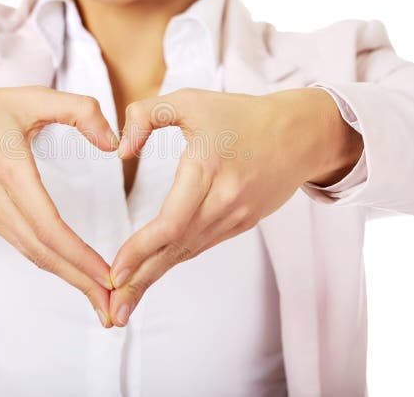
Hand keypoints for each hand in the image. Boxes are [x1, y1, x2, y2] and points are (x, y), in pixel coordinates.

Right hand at [0, 82, 120, 326]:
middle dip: (81, 283)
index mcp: (10, 172)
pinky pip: (24, 246)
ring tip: (101, 300)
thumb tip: (113, 143)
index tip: (110, 276)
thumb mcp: (29, 97)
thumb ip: (79, 110)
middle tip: (115, 309)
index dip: (80, 256)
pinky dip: (52, 264)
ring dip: (69, 279)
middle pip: (44, 254)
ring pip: (34, 255)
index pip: (49, 227)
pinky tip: (73, 272)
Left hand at [106, 87, 363, 325]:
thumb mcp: (190, 100)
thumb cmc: (241, 114)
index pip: (172, 222)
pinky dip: (173, 261)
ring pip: (187, 253)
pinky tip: (151, 274)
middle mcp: (224, 200)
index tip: (114, 271)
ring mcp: (235, 216)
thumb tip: (121, 151)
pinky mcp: (241, 222)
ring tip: (124, 304)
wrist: (301, 134)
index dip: (141, 249)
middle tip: (111, 314)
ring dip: (154, 278)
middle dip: (141, 282)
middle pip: (176, 249)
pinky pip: (200, 245)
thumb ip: (146, 114)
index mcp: (209, 169)